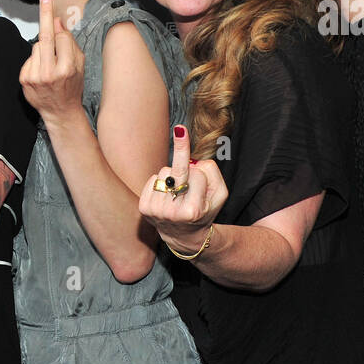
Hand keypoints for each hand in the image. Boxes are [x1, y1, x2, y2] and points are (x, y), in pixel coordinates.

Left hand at [18, 0, 85, 126]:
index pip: (61, 37)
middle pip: (45, 38)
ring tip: (51, 62)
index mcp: (67, 69)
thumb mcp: (80, 65)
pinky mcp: (24, 80)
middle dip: (46, 18)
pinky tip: (42, 70)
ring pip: (36, 46)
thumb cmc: (72, 86)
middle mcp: (50, 74)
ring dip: (43, 48)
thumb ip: (69, 43)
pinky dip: (35, 59)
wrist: (60, 112)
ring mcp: (35, 77)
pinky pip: (29, 57)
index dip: (58, 24)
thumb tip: (56, 22)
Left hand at [138, 125, 227, 254]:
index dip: (201, 175)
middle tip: (180, 129)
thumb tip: (193, 159)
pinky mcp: (144, 208)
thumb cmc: (204, 209)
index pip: (196, 175)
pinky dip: (160, 181)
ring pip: (163, 173)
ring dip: (172, 177)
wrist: (184, 234)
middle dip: (180, 151)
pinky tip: (166, 194)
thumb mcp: (219, 195)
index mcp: (193, 210)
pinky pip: (152, 179)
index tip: (185, 133)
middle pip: (176, 171)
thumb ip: (213, 173)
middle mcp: (172, 213)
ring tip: (177, 193)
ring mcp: (156, 211)